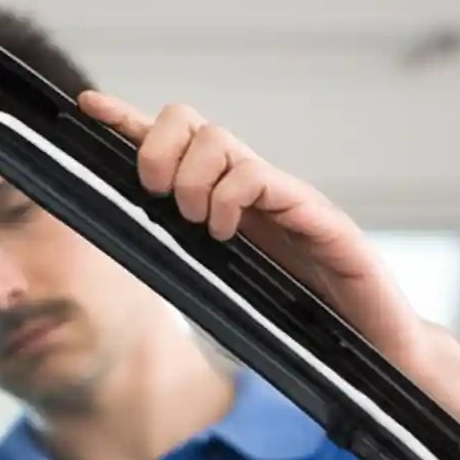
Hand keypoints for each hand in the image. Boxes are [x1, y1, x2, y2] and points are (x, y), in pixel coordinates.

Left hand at [77, 91, 432, 368]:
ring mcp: (284, 194)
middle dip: (155, 147)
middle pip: (190, 121)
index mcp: (222, 202)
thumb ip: (182, 267)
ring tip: (196, 222)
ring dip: (191, 177)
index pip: (169, 145)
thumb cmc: (296, 326)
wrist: (371, 353)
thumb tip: (133, 252)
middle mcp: (251, 187)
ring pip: (220, 140)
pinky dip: (230, 198)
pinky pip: (260, 178)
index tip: (88, 105)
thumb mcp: (221, 293)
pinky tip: (225, 232)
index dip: (127, 122)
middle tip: (154, 192)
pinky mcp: (317, 213)